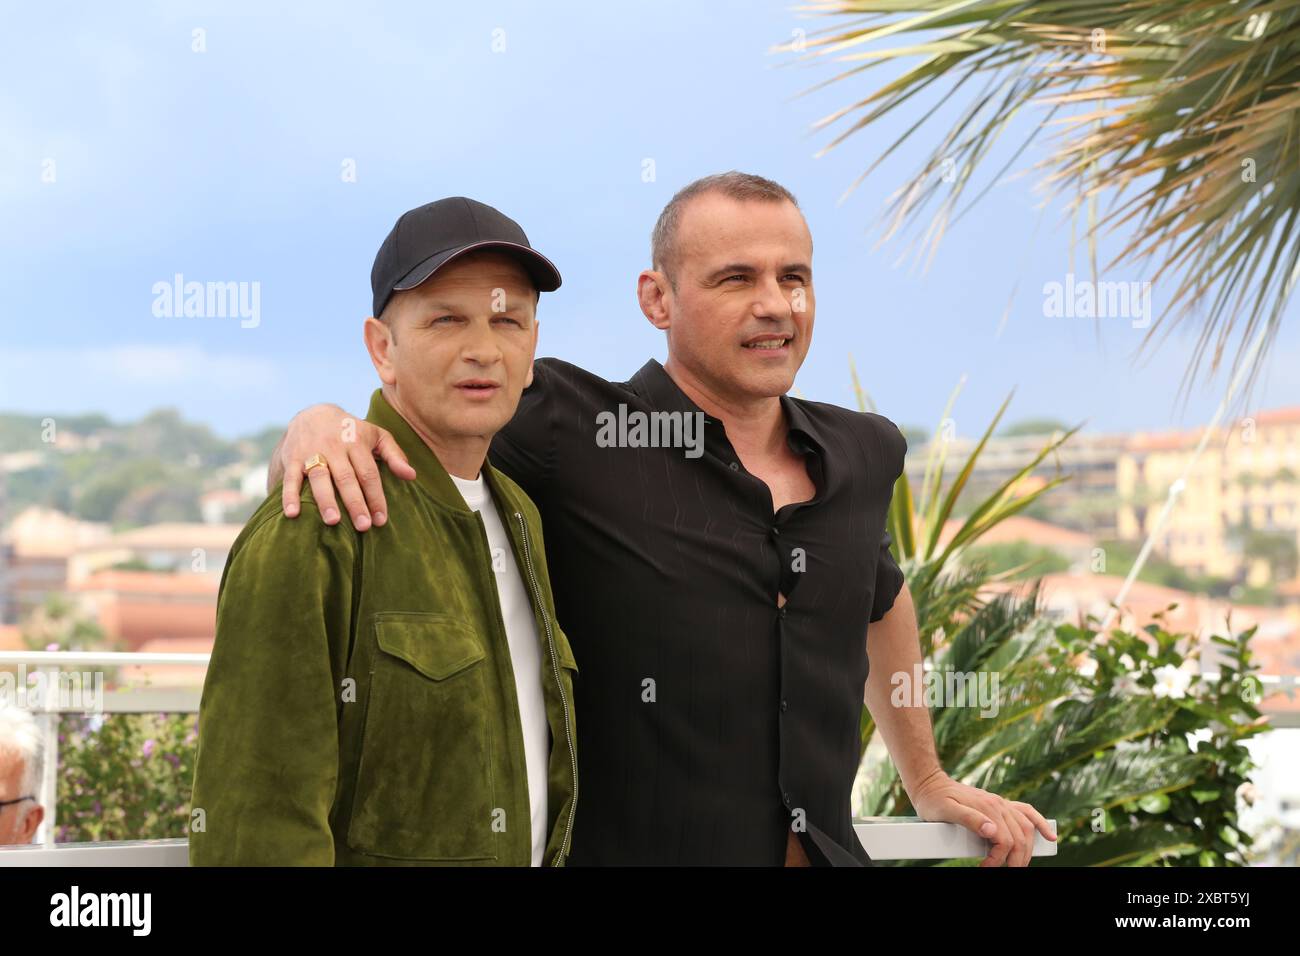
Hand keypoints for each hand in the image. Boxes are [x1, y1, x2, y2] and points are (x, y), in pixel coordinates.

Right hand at [271, 403, 415, 529]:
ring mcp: (312, 452)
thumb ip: (395, 455)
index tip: (381, 520)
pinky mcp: (292, 458)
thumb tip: (411, 476)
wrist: (313, 414)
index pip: (368, 473)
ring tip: (333, 521)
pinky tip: (292, 514)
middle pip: (346, 478)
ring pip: (319, 478)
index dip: (375, 497)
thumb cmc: (352, 432)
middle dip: (355, 503)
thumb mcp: (377, 436)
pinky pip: (290, 478)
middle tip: (363, 526)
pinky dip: (289, 496)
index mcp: (356, 442)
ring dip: (325, 500)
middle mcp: (334, 447)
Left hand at [909, 770, 1056, 866]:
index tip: (985, 868)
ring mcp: (1000, 803)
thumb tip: (992, 831)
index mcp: (988, 808)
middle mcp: (998, 804)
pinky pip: (1026, 813)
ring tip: (1018, 864)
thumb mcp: (945, 811)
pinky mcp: (999, 804)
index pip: (1004, 841)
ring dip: (1027, 849)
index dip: (999, 859)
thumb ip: (969, 819)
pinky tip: (1049, 835)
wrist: (929, 783)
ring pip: (1026, 829)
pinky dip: (1040, 824)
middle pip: (1019, 838)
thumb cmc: (933, 800)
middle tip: (1005, 871)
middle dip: (1016, 860)